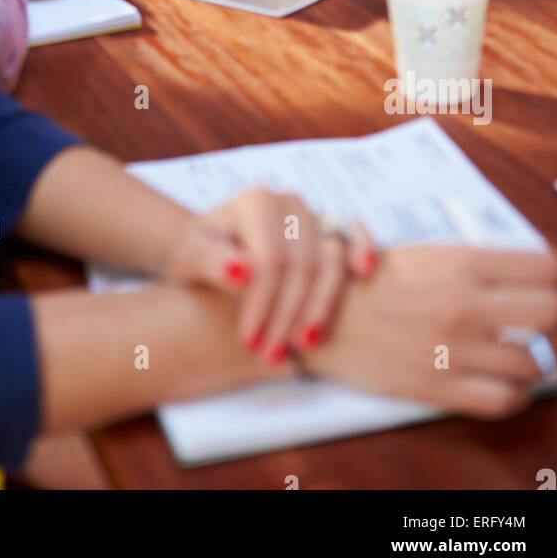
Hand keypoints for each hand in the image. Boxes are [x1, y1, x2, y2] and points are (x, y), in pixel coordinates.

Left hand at [162, 190, 374, 362]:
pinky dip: (362, 249)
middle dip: (288, 315)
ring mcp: (312, 215)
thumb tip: (242, 271)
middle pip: (302, 265)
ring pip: (329, 261)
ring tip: (302, 346)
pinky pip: (352, 237)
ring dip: (319, 307)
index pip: (270, 259)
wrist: (208, 246)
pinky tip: (365, 271)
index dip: (264, 304)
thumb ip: (212, 261)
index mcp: (256, 202)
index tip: (251, 341)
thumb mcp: (191, 256)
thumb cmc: (197, 251)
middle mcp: (289, 203)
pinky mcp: (328, 230)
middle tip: (270, 355)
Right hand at [312, 245, 556, 417]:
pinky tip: (503, 382)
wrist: (318, 315)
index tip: (545, 281)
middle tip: (536, 318)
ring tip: (516, 352)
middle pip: (552, 311)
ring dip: (530, 359)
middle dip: (550, 314)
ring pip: (532, 363)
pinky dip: (513, 394)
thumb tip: (523, 274)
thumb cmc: (367, 279)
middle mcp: (465, 304)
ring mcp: (455, 349)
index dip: (552, 275)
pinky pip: (503, 400)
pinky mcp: (440, 386)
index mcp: (461, 262)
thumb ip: (474, 263)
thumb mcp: (424, 253)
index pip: (546, 267)